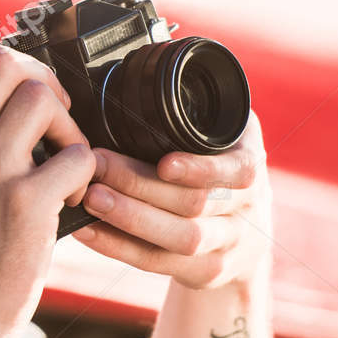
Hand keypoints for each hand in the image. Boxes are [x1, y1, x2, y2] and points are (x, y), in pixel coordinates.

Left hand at [71, 112, 270, 290]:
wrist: (246, 236)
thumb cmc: (218, 169)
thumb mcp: (222, 135)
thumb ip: (195, 116)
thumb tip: (141, 64)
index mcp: (249, 163)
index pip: (237, 171)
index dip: (201, 170)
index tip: (165, 163)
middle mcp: (247, 208)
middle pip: (196, 204)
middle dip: (141, 185)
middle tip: (96, 165)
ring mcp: (228, 245)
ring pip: (179, 239)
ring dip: (129, 218)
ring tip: (89, 198)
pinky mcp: (204, 273)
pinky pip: (159, 263)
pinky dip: (119, 247)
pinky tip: (88, 230)